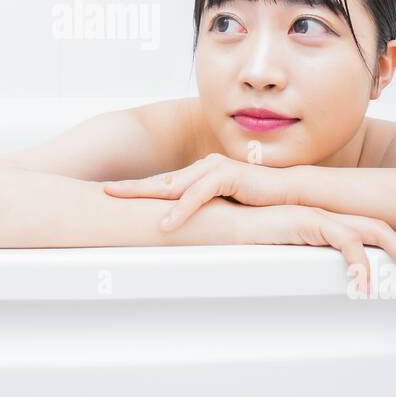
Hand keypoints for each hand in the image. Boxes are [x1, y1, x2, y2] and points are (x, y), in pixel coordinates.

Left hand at [102, 152, 299, 229]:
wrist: (292, 193)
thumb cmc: (260, 202)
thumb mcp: (224, 208)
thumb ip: (205, 212)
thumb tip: (184, 229)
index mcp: (199, 173)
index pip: (161, 183)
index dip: (136, 189)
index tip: (111, 193)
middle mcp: (203, 167)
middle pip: (159, 180)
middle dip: (130, 187)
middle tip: (103, 191)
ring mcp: (214, 169)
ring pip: (173, 185)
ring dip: (146, 195)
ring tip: (120, 202)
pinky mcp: (228, 177)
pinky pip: (198, 195)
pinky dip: (181, 209)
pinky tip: (166, 223)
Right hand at [234, 202, 395, 296]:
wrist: (216, 220)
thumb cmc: (245, 237)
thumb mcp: (288, 252)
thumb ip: (309, 261)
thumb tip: (329, 286)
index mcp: (330, 221)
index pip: (376, 233)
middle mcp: (331, 214)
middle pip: (386, 230)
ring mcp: (322, 214)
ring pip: (377, 232)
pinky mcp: (307, 219)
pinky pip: (345, 240)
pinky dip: (360, 263)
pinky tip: (365, 285)